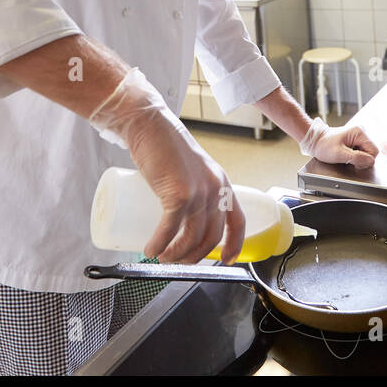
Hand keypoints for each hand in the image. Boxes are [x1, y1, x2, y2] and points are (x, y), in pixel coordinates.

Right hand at [89, 68, 245, 263]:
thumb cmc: (164, 145)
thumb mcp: (190, 169)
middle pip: (211, 236)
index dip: (234, 244)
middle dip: (194, 256)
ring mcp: (198, 192)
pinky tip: (151, 250)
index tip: (225, 259)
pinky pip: (170, 229)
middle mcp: (216, 189)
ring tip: (161, 257)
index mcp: (222, 182)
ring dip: (175, 254)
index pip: (237, 221)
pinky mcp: (178, 194)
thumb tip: (181, 218)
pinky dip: (159, 244)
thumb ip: (192, 188)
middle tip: (178, 261)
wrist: (149, 125)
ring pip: (191, 238)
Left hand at [300, 118, 377, 168]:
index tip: (354, 162)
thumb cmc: (324, 146)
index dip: (365, 160)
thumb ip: (356, 157)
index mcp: (359, 132)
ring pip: (367, 153)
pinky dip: (356, 156)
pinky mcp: (355, 140)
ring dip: (358, 158)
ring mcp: (358, 136)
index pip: (373, 151)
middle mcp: (361, 132)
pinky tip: (347, 155)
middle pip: (371, 152)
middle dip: (362, 159)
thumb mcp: (339, 154)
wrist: (315, 142)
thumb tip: (370, 161)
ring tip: (347, 157)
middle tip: (349, 160)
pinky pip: (362, 151)